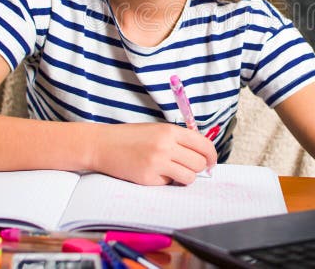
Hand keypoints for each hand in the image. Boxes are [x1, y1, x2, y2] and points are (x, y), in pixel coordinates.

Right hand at [92, 123, 216, 185]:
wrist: (102, 144)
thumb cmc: (130, 137)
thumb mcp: (157, 130)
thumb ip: (178, 139)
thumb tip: (201, 154)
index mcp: (170, 131)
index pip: (203, 144)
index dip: (212, 155)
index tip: (211, 162)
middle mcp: (165, 146)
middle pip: (199, 163)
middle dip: (198, 167)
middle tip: (190, 167)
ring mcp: (157, 163)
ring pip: (188, 177)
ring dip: (185, 177)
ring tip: (173, 172)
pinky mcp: (148, 178)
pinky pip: (169, 184)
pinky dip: (166, 181)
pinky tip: (154, 173)